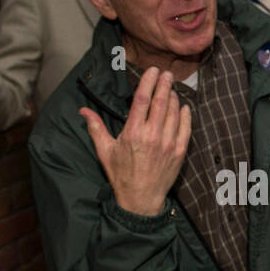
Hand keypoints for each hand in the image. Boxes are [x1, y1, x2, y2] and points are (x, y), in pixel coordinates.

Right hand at [80, 68, 191, 216]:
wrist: (141, 199)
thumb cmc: (121, 175)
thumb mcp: (105, 151)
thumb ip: (96, 127)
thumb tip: (83, 110)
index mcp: (133, 132)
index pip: (142, 99)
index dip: (148, 81)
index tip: (152, 71)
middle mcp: (152, 135)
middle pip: (161, 101)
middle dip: (164, 83)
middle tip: (166, 73)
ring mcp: (168, 143)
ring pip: (174, 112)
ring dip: (174, 97)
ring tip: (171, 89)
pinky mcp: (179, 152)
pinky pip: (185, 127)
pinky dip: (186, 114)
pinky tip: (184, 106)